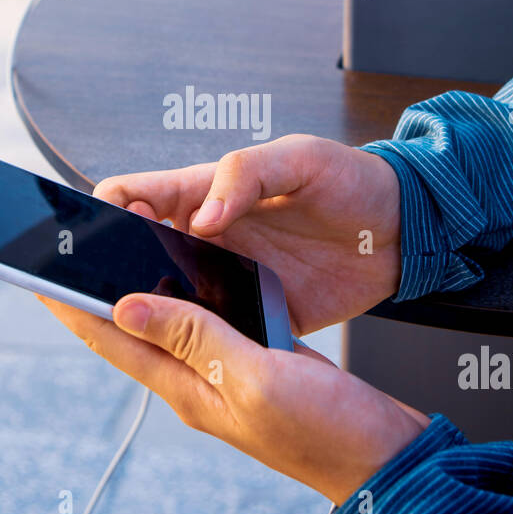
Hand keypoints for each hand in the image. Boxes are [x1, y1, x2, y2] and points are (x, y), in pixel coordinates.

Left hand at [38, 292, 427, 505]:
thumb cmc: (327, 432)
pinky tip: (188, 276)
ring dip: (136, 290)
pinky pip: (206, 325)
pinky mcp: (254, 366)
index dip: (68, 304)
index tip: (33, 269)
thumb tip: (125, 307)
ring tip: (111, 254)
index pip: (109, 339)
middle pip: (129, 331)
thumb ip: (195, 339)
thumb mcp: (254, 378)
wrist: (382, 463)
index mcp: (187, 388)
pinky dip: (187, 296)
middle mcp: (196, 384)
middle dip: (92, 292)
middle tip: (66, 250)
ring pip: (166, 325)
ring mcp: (224, 377)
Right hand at [92, 134, 401, 335]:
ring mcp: (228, 276)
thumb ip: (247, 175)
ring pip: (167, 298)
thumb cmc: (355, 181)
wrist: (408, 231)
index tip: (108, 234)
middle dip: (111, 270)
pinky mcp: (257, 313)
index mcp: (205, 191)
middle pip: (135, 253)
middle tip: (104, 291)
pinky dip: (199, 344)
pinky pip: (215, 332)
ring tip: (138, 329)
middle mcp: (207, 236)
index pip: (130, 195)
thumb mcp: (303, 159)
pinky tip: (193, 354)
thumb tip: (201, 216)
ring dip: (150, 311)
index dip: (105, 212)